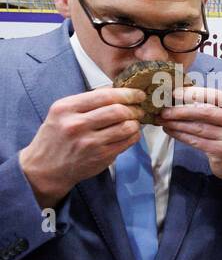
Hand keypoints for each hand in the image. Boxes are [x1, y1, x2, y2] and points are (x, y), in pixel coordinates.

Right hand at [18, 87, 146, 206]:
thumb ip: (86, 102)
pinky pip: (127, 142)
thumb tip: (118, 92)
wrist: (46, 167)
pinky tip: (131, 133)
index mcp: (66, 108)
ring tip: (134, 122)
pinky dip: (134, 136)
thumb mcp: (61, 113)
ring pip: (126, 127)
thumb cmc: (56, 137)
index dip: (127, 93)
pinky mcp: (101, 156)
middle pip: (118, 111)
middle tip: (139, 110)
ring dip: (135, 123)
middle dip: (134, 109)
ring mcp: (90, 142)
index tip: (138, 94)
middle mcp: (77, 124)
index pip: (104, 96)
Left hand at [161, 86, 221, 213]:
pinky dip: (180, 135)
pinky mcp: (220, 152)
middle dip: (181, 110)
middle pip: (205, 111)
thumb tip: (186, 98)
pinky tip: (171, 131)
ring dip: (177, 123)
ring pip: (198, 127)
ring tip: (163, 120)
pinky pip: (195, 140)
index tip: (176, 92)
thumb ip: (218, 110)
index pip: (216, 96)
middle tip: (164, 109)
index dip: (195, 92)